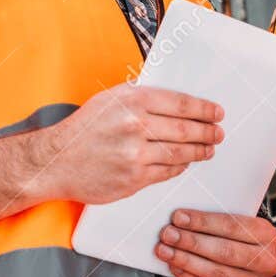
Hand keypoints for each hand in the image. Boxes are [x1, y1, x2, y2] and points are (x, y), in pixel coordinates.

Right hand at [44, 83, 222, 203]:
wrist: (57, 161)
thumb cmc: (83, 129)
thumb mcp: (109, 99)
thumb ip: (140, 98)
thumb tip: (174, 102)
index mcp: (132, 100)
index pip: (180, 103)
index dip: (204, 109)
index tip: (216, 112)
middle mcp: (136, 125)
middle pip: (185, 129)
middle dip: (208, 131)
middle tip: (218, 133)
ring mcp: (136, 154)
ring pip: (180, 152)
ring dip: (199, 151)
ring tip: (208, 149)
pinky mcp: (134, 178)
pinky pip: (167, 172)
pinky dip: (180, 167)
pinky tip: (186, 163)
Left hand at [156, 208, 275, 276]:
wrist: (260, 272)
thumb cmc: (242, 242)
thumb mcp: (241, 226)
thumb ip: (218, 221)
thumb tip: (182, 218)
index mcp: (266, 234)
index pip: (231, 226)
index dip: (202, 222)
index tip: (178, 217)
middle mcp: (265, 261)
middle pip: (223, 251)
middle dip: (191, 242)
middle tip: (168, 234)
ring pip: (216, 273)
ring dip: (186, 261)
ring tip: (165, 251)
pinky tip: (176, 267)